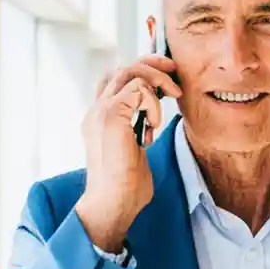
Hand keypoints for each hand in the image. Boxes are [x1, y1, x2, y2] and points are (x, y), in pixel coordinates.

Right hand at [75, 55, 180, 252]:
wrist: (113, 204)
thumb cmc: (127, 189)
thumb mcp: (134, 152)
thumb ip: (137, 132)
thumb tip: (150, 125)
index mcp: (99, 119)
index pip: (114, 81)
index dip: (140, 73)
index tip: (165, 84)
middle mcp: (96, 111)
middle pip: (121, 68)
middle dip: (151, 64)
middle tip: (173, 70)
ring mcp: (101, 112)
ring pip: (129, 71)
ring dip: (156, 80)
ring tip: (173, 96)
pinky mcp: (111, 116)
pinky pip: (138, 90)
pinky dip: (153, 104)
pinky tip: (153, 127)